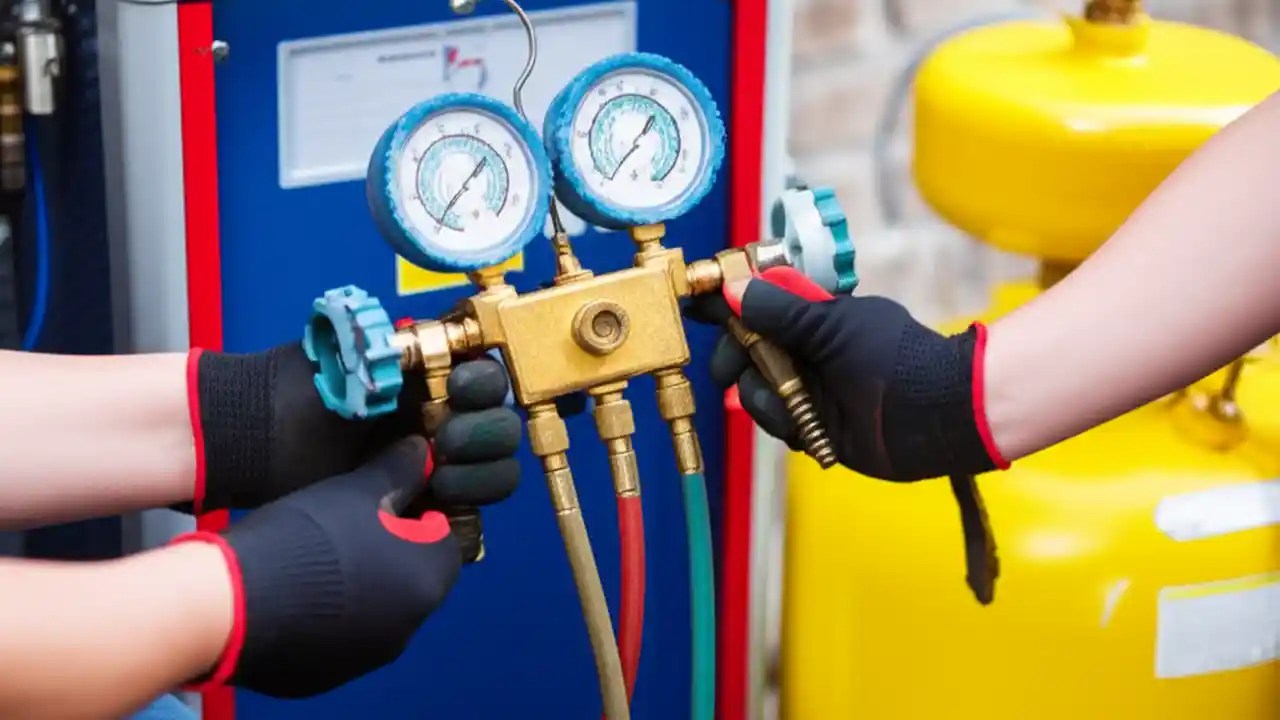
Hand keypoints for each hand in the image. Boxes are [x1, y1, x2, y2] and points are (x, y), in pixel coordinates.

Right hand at [173, 430, 518, 698]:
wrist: (231, 602)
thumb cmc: (310, 535)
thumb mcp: (358, 489)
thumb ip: (400, 470)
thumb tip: (427, 451)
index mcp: (428, 581)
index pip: (445, 541)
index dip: (419, 515)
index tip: (387, 500)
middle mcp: (410, 626)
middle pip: (412, 577)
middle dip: (390, 550)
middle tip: (350, 524)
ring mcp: (368, 655)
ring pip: (378, 608)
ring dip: (362, 583)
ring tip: (320, 555)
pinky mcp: (327, 675)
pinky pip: (341, 635)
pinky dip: (330, 614)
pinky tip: (297, 590)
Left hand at [187, 345, 519, 510]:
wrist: (254, 439)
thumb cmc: (303, 390)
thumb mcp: (357, 356)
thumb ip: (405, 352)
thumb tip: (450, 346)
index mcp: (434, 378)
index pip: (490, 378)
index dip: (486, 384)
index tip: (458, 387)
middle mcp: (443, 420)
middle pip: (501, 429)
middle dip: (485, 434)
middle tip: (446, 442)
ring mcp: (436, 466)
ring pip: (495, 472)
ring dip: (481, 475)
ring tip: (441, 480)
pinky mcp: (424, 508)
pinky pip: (468, 515)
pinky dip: (466, 510)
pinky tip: (438, 504)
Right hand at [686, 267, 1005, 480]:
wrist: (933, 415)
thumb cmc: (893, 358)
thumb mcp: (833, 325)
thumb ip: (781, 310)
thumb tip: (736, 290)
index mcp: (813, 318)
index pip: (759, 303)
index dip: (728, 303)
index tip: (698, 304)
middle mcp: (805, 350)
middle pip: (744, 349)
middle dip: (733, 357)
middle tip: (728, 368)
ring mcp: (806, 387)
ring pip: (754, 387)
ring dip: (761, 394)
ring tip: (788, 399)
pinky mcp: (810, 423)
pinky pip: (774, 419)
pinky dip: (780, 420)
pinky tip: (799, 420)